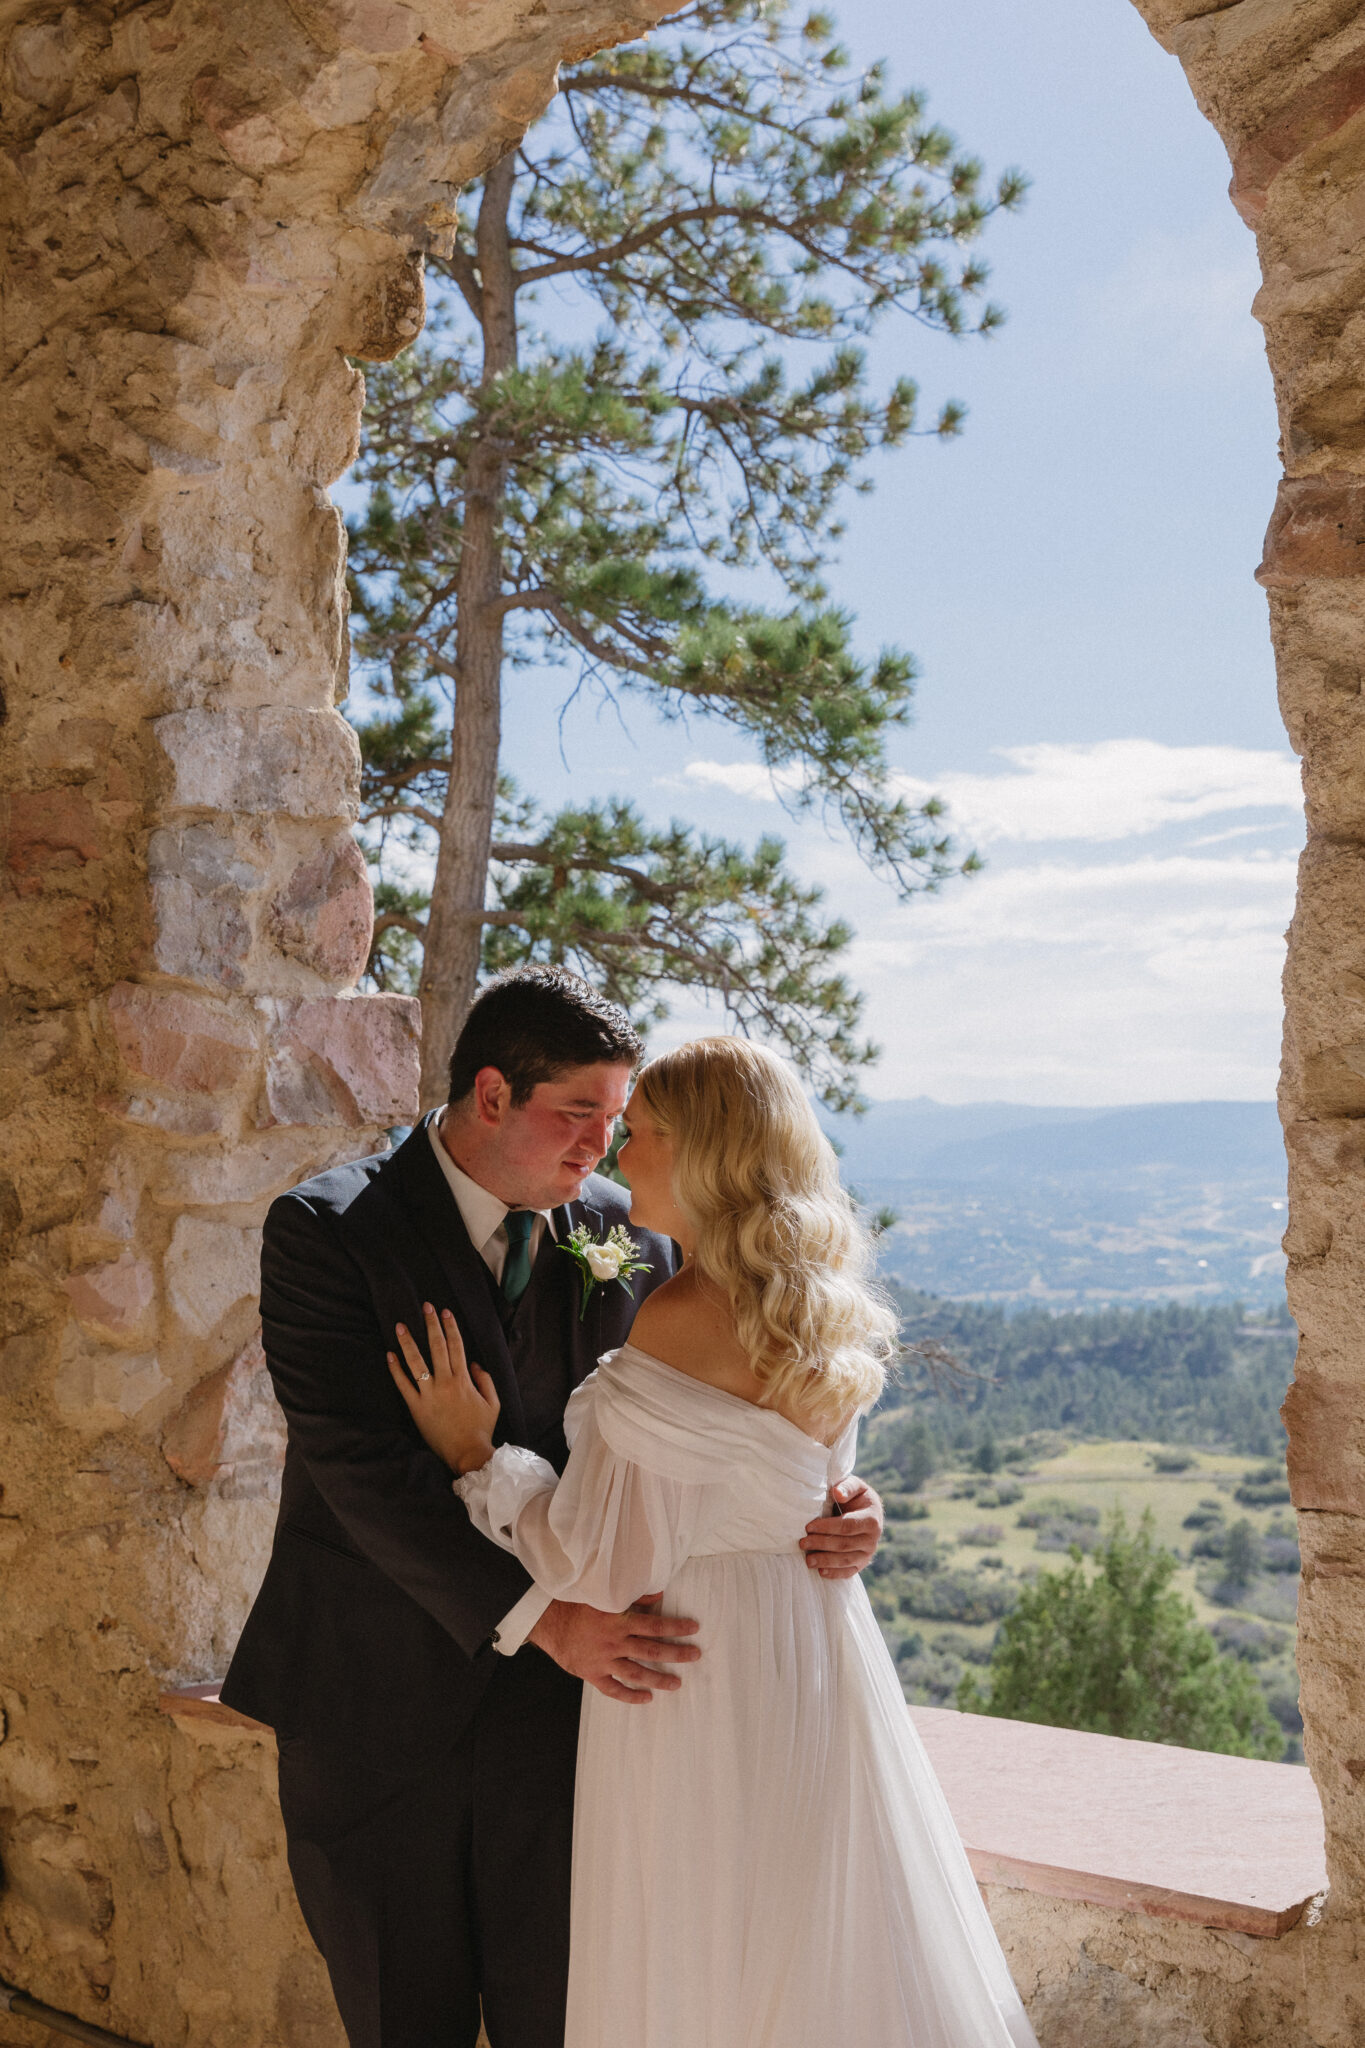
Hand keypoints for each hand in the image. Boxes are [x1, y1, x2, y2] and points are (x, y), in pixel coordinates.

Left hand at [388, 1303, 500, 1474]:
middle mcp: (445, 1383)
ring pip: (416, 1362)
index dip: (451, 1327)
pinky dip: (396, 1370)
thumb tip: (474, 1363)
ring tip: (400, 1325)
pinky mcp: (416, 1408)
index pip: (456, 1346)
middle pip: (437, 1347)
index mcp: (464, 1380)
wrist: (467, 1453)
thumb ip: (485, 1380)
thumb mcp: (493, 1403)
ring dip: (408, 1342)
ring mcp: (429, 1395)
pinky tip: (389, 1355)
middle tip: (425, 1306)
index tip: (445, 1312)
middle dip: (431, 1324)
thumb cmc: (481, 1429)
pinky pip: (403, 1385)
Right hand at [528, 1593, 701, 1705]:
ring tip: (676, 1683)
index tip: (694, 1628)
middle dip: (676, 1653)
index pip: (655, 1624)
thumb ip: (634, 1597)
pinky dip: (631, 1695)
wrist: (549, 1622)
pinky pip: (615, 1689)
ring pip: (637, 1673)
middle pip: (652, 1650)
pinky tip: (646, 1698)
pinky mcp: (593, 1674)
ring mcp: (605, 1661)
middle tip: (695, 1656)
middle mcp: (615, 1642)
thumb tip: (660, 1593)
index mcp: (620, 1620)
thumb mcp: (605, 1596)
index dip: (676, 1627)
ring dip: (659, 1679)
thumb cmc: (577, 1605)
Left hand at [800, 1475, 882, 1579]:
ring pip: (846, 1560)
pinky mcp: (862, 1563)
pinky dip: (835, 1574)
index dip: (827, 1527)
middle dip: (821, 1544)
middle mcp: (872, 1538)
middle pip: (844, 1544)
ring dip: (826, 1561)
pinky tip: (821, 1572)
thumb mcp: (854, 1485)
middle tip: (802, 1542)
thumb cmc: (855, 1496)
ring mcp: (868, 1553)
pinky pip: (849, 1571)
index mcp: (872, 1518)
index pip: (847, 1526)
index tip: (808, 1526)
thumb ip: (846, 1487)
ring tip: (808, 1560)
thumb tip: (838, 1494)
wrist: (865, 1511)